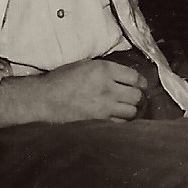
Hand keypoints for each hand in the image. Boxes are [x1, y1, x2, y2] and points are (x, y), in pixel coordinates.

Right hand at [0, 58, 146, 127]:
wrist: (46, 98)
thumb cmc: (62, 78)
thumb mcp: (86, 64)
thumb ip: (106, 69)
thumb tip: (123, 75)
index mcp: (105, 70)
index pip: (135, 77)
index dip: (142, 82)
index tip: (142, 85)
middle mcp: (108, 88)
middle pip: (136, 96)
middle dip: (139, 96)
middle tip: (136, 96)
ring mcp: (104, 106)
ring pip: (131, 111)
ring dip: (132, 109)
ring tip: (129, 107)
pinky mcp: (99, 120)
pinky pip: (120, 122)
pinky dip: (123, 120)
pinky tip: (120, 117)